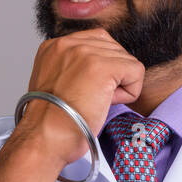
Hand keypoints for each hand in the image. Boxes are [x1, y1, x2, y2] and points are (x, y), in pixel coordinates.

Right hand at [19, 29, 144, 164]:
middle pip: (114, 49)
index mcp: (53, 47)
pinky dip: (129, 93)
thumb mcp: (54, 83)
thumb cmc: (50, 124)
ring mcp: (85, 53)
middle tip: (90, 99)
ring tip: (95, 102)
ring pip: (127, 61)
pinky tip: (106, 103)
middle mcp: (67, 44)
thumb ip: (72, 68)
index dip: (100, 69)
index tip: (84, 90)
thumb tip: (101, 71)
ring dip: (119, 87)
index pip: (96, 42)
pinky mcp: (103, 67)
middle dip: (111, 76)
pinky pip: (136, 72)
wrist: (45, 139)